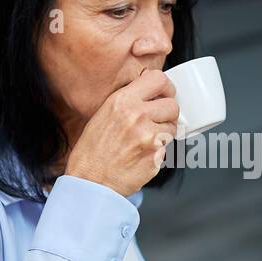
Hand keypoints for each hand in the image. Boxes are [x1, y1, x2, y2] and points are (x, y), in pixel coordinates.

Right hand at [64, 69, 179, 195]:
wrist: (89, 181)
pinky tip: (141, 154)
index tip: (165, 94)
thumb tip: (150, 95)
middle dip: (168, 113)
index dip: (166, 88)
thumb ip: (128, 101)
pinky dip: (158, 151)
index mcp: (123, 100)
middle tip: (158, 120)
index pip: (158, 79)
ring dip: (164, 133)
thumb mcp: (104, 113)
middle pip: (172, 105)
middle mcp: (137, 115)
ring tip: (144, 141)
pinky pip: (167, 148)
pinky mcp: (156, 156)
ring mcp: (149, 136)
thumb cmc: (92, 151)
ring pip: (172, 127)